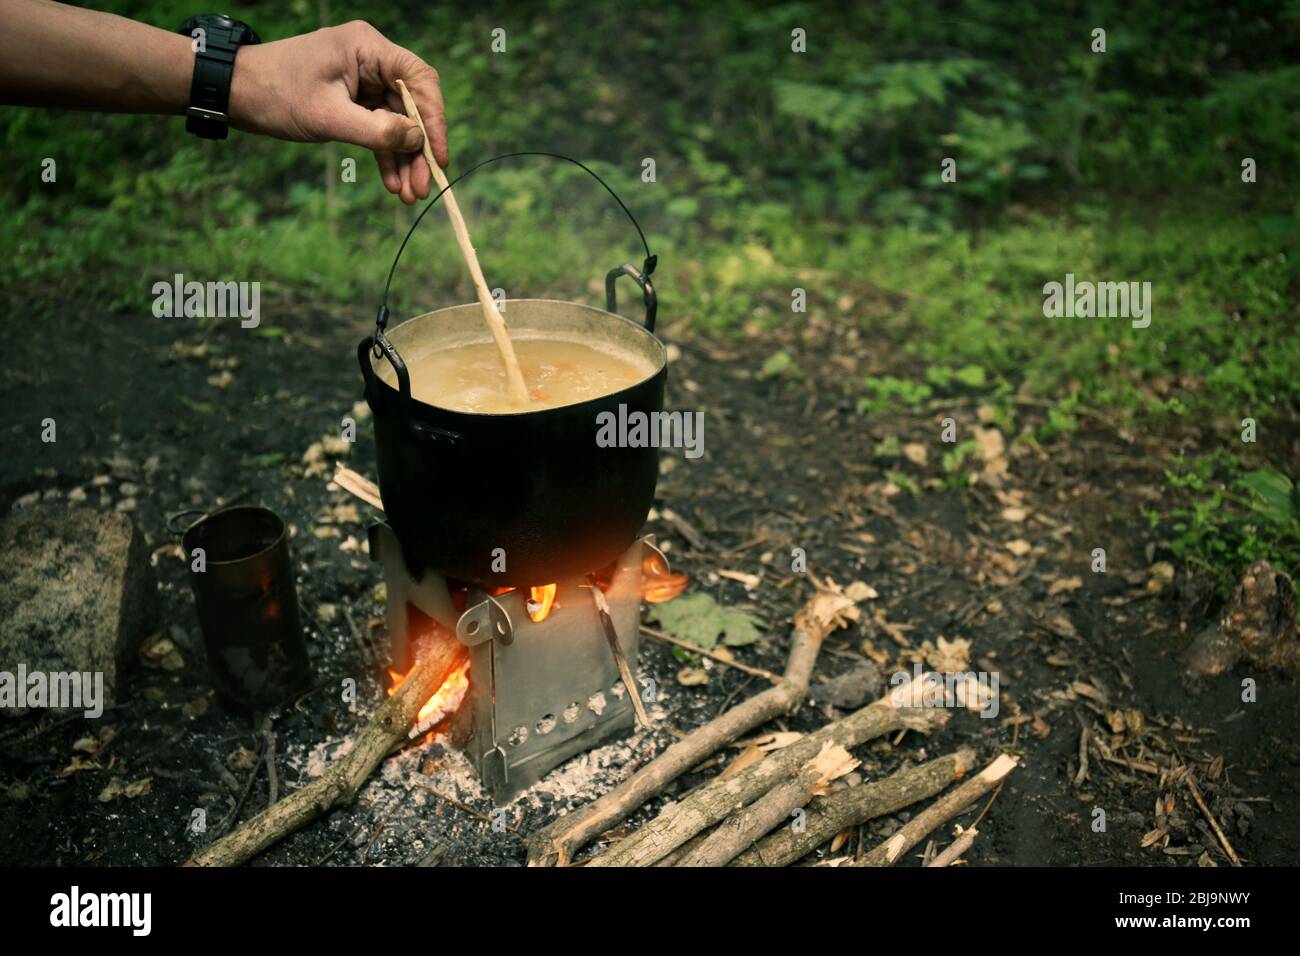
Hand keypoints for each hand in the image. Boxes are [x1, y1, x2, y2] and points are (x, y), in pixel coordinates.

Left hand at [229, 20, 446, 203]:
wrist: (235, 93)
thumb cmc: (276, 94)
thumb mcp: (329, 117)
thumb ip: (377, 131)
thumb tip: (417, 141)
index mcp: (367, 48)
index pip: (420, 81)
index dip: (434, 120)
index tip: (438, 156)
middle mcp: (370, 60)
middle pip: (411, 107)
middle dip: (418, 150)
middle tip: (422, 187)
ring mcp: (362, 80)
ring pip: (397, 122)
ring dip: (403, 159)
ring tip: (408, 195)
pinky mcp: (352, 99)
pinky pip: (378, 128)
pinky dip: (385, 155)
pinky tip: (391, 183)